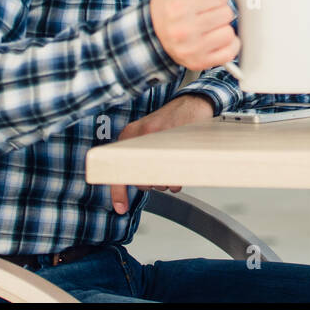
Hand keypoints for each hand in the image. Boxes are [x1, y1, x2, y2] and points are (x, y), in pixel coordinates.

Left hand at [109, 94, 214, 214]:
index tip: (121, 207)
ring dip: (167, 181)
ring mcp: (158, 138)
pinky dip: (179, 178)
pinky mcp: (176, 142)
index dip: (118, 192)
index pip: (117, 169)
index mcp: (128, 135)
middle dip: (152, 183)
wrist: (192, 102)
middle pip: (141, 180)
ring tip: (173, 165)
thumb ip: (134, 154)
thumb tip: (134, 181)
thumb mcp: (145, 133)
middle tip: (160, 172)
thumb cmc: (169, 120)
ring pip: (158, 179)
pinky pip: (175, 173)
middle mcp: (140, 136)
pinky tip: (181, 166)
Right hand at [150, 0, 248, 71]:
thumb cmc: (170, 6)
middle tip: (206, 12)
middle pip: (227, 13)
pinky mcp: (199, 62)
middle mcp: (184, 29)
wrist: (151, 32)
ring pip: (229, 33)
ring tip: (209, 26)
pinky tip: (215, 38)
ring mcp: (191, 48)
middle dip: (220, 10)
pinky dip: (228, 45)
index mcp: (180, 5)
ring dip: (224, 28)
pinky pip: (230, 52)